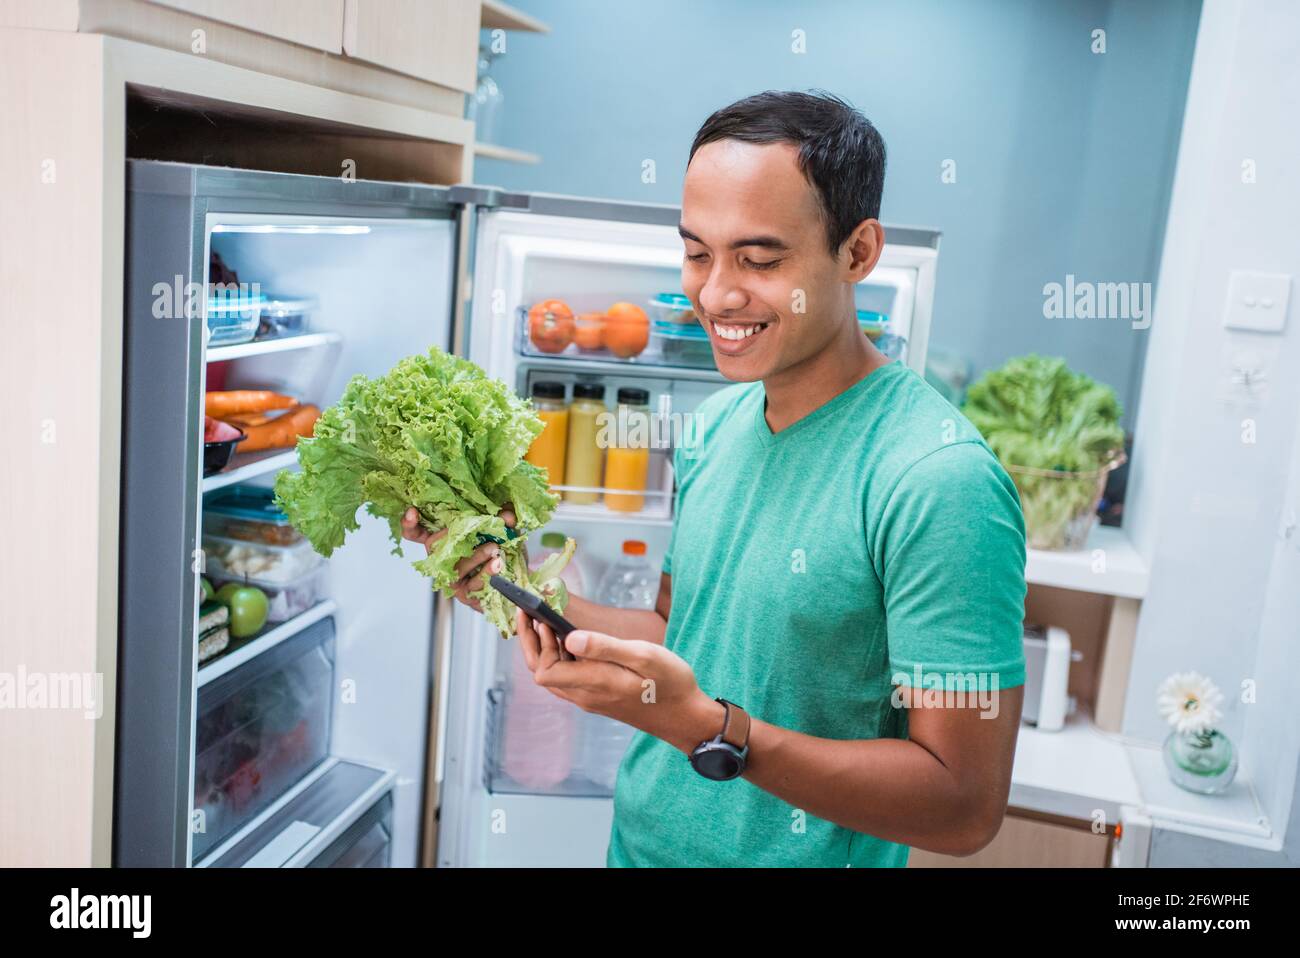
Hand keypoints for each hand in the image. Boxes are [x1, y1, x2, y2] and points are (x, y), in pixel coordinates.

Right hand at [400, 505, 523, 612]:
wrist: (516, 579)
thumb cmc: (501, 549)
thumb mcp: (503, 528)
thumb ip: (504, 518)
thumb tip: (507, 516)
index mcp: (444, 539)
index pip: (415, 532)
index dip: (409, 524)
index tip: (412, 511)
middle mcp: (442, 559)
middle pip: (435, 547)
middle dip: (455, 536)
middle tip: (477, 527)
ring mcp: (451, 578)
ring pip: (456, 566)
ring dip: (476, 556)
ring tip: (494, 548)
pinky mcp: (465, 594)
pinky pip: (472, 585)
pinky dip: (486, 573)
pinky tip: (497, 565)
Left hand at [515, 609, 721, 753]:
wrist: (685, 717)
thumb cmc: (670, 684)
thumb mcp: (644, 656)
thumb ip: (605, 647)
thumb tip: (568, 636)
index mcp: (593, 684)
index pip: (543, 670)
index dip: (536, 642)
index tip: (538, 614)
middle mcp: (585, 695)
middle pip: (541, 673)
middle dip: (530, 642)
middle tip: (528, 612)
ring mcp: (590, 698)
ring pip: (552, 676)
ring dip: (543, 649)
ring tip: (543, 621)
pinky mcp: (598, 697)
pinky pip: (567, 678)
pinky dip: (559, 658)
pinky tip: (568, 640)